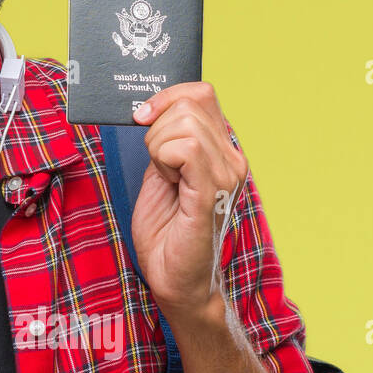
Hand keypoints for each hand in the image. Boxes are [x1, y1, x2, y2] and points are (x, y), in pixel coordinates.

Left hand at [130, 82, 247, 324]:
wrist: (174, 278)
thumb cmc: (166, 231)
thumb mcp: (159, 174)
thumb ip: (163, 143)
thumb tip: (148, 111)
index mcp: (220, 150)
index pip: (200, 93)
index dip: (166, 96)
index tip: (142, 117)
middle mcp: (231, 159)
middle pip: (190, 103)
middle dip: (157, 126)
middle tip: (156, 162)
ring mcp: (226, 175)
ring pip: (185, 124)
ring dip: (158, 147)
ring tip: (164, 177)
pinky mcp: (212, 193)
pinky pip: (188, 150)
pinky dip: (165, 159)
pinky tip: (168, 182)